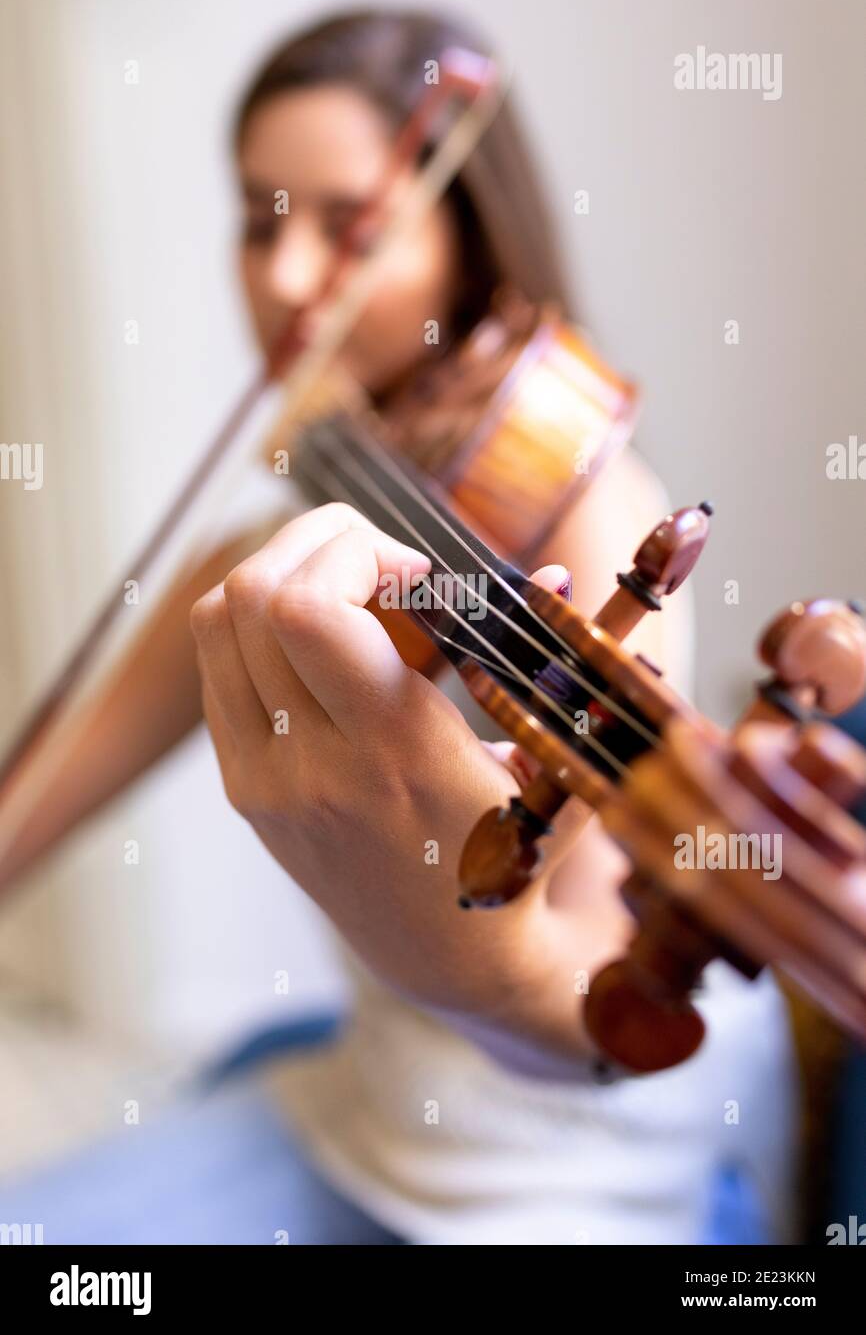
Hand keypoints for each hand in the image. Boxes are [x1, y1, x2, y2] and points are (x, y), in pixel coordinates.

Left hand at [190, 502, 615, 1070]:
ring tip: (352, 585)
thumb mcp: (551, 768)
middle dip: (320, 540)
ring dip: (283, 570)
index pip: (310, 609)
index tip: (420, 569)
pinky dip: (260, 619)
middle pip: (254, 594)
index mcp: (393, 756)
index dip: (359, 552)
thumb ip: (552, 668)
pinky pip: (218, 663)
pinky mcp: (242, 784)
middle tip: (384, 557)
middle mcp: (310, 766)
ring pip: (220, 619)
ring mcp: (262, 777)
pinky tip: (324, 633)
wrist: (446, 956)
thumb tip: (558, 573)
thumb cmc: (513, 860)